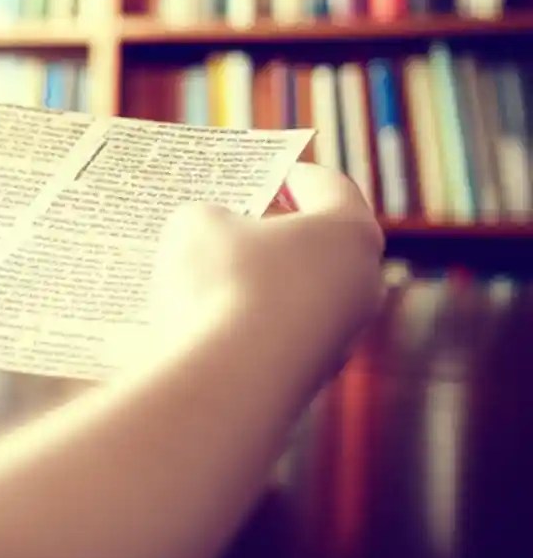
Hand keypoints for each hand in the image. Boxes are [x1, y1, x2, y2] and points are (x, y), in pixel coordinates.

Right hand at [149, 163, 385, 376]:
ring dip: (258, 282)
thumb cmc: (221, 283)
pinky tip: (202, 322)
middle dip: (272, 231)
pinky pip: (279, 337)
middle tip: (227, 222)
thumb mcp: (197, 222)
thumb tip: (215, 236)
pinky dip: (248, 326)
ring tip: (201, 275)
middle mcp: (360, 284)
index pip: (328, 185)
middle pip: (319, 243)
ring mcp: (339, 337)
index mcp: (349, 231)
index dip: (290, 174)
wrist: (225, 384)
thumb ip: (210, 215)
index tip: (260, 177)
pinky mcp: (309, 378)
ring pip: (299, 294)